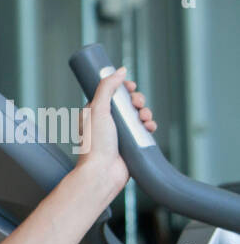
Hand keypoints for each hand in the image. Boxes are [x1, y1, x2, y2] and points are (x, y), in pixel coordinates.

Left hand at [76, 67, 156, 195]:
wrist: (102, 172)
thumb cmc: (95, 144)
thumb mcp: (98, 110)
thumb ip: (107, 88)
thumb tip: (120, 70)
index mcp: (94, 112)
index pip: (112, 93)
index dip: (123, 87)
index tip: (130, 86)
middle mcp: (107, 122)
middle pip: (128, 102)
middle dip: (137, 100)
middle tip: (137, 104)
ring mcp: (120, 133)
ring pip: (138, 115)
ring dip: (145, 112)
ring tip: (144, 118)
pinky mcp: (131, 144)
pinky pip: (145, 130)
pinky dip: (149, 126)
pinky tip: (149, 128)